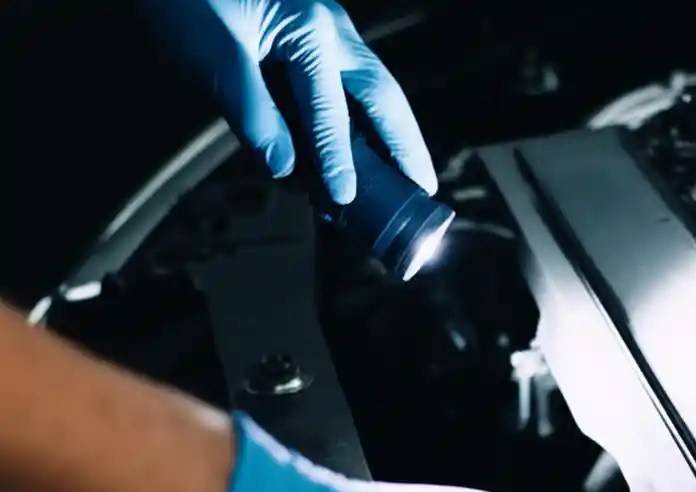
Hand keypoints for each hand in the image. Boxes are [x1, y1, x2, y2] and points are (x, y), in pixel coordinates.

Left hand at [139, 0, 436, 202]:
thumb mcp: (211, 57)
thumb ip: (251, 114)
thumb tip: (285, 168)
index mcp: (310, 30)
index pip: (330, 112)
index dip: (339, 161)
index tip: (347, 200)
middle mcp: (331, 27)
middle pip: (383, 96)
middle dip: (406, 144)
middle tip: (424, 188)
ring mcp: (325, 28)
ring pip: (372, 89)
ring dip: (390, 134)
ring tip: (405, 176)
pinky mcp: (310, 34)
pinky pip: (346, 84)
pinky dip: (360, 120)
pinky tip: (361, 149)